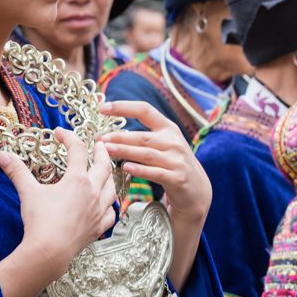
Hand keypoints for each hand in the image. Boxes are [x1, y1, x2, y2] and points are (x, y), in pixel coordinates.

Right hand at [0, 128, 116, 296]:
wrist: (50, 250)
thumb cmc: (40, 221)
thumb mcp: (28, 192)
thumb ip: (17, 172)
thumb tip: (2, 155)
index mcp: (77, 180)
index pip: (78, 151)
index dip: (69, 138)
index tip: (61, 132)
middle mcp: (93, 192)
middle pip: (104, 166)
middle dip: (103, 153)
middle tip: (101, 145)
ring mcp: (100, 209)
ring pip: (112, 187)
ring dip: (110, 177)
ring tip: (107, 172)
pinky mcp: (100, 225)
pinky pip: (112, 212)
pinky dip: (112, 205)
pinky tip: (109, 204)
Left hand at [98, 101, 211, 221]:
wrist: (197, 188)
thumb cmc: (172, 163)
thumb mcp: (165, 144)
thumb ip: (144, 136)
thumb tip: (111, 132)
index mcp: (169, 128)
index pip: (145, 110)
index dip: (123, 107)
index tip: (102, 108)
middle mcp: (174, 142)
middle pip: (142, 136)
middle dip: (119, 137)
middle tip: (100, 138)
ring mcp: (177, 160)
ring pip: (146, 154)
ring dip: (125, 151)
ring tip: (106, 150)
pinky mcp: (177, 178)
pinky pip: (155, 173)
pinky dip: (140, 170)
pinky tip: (126, 168)